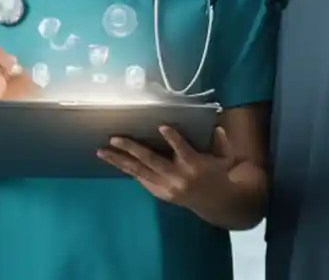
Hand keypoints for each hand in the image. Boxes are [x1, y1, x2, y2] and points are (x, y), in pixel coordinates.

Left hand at [98, 126, 235, 212]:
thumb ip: (222, 142)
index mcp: (195, 164)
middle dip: (132, 148)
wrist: (214, 203)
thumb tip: (217, 126)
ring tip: (102, 152)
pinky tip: (114, 160)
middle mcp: (177, 176)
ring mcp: (166, 186)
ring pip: (139, 171)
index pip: (182, 149)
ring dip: (119, 160)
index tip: (161, 126)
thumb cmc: (218, 172)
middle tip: (114, 137)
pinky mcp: (159, 192)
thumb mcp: (226, 157)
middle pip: (152, 160)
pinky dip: (127, 169)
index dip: (173, 138)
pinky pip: (140, 179)